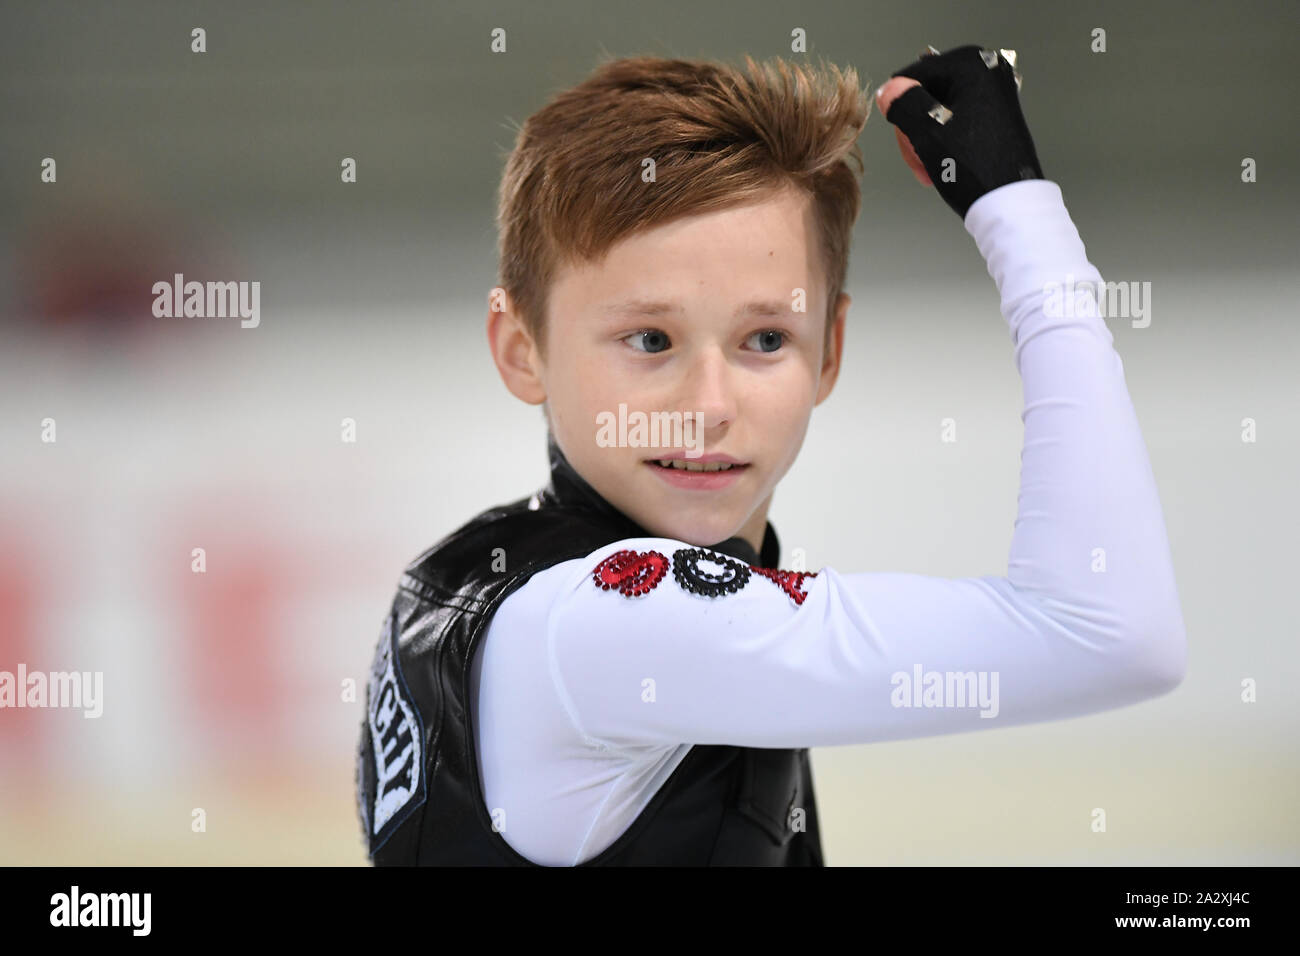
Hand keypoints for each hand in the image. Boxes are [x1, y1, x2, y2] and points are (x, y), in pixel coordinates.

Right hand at [875, 45, 1044, 218]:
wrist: (1008, 202)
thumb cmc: (973, 167)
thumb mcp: (926, 132)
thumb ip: (902, 102)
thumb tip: (889, 89)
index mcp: (971, 64)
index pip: (911, 77)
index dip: (902, 112)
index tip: (911, 140)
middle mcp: (986, 70)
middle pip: (925, 93)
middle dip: (916, 129)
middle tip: (922, 158)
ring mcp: (993, 92)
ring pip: (936, 110)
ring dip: (927, 140)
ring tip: (933, 165)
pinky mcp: (996, 113)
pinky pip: (955, 119)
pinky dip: (944, 140)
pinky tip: (946, 161)